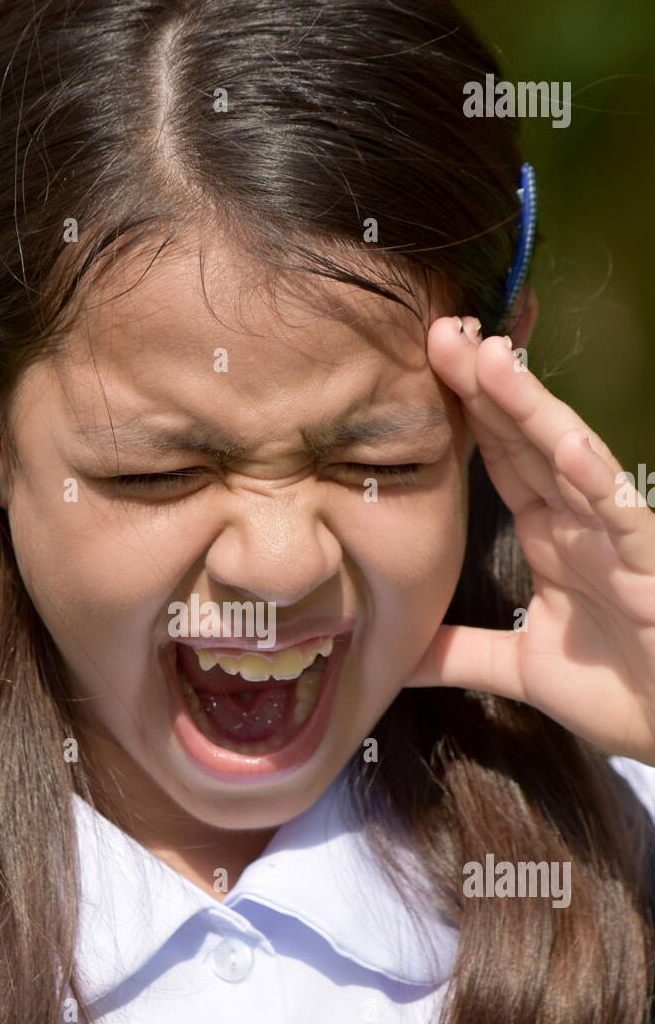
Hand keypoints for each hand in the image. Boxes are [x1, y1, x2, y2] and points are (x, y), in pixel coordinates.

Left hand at [405, 316, 654, 767]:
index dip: (467, 413)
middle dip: (487, 387)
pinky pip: (623, 513)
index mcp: (552, 537)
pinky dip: (595, 477)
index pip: (502, 460)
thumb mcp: (518, 669)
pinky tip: (563, 441)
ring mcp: (616, 538)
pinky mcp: (649, 564)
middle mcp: (582, 524)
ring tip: (489, 359)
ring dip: (532, 408)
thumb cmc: (620, 691)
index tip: (420, 365)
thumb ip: (457, 654)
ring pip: (571, 458)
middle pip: (527, 441)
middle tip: (440, 332)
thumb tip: (394, 656)